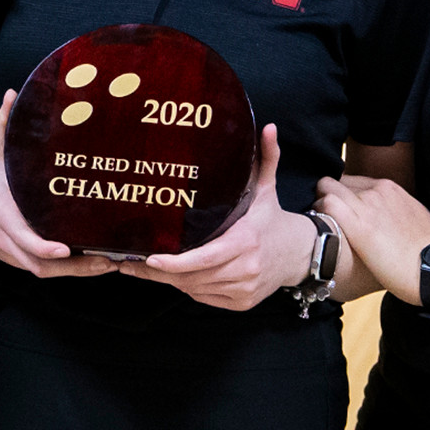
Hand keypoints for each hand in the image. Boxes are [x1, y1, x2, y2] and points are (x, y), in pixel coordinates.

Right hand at [0, 90, 115, 278]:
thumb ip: (3, 126)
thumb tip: (12, 94)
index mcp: (3, 214)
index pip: (22, 237)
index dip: (43, 246)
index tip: (66, 248)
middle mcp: (7, 238)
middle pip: (39, 265)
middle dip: (73, 268)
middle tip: (105, 262)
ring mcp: (12, 253)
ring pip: (43, 272)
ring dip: (76, 273)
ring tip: (107, 265)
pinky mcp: (19, 259)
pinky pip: (43, 270)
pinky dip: (68, 271)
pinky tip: (93, 264)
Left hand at [120, 125, 312, 310]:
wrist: (300, 254)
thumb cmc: (273, 219)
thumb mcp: (268, 188)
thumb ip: (266, 158)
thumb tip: (267, 126)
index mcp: (245, 241)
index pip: (204, 258)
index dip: (175, 263)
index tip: (151, 258)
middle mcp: (245, 268)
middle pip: (193, 277)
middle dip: (160, 273)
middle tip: (129, 264)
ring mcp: (243, 289)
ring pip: (195, 290)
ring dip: (171, 280)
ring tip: (144, 269)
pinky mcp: (241, 303)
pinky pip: (205, 298)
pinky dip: (189, 288)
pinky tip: (175, 276)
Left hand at [314, 174, 429, 307]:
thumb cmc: (425, 251)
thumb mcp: (414, 216)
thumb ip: (395, 208)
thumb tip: (387, 213)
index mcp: (389, 188)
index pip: (353, 180)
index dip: (342, 195)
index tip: (339, 210)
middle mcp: (376, 190)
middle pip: (337, 180)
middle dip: (327, 195)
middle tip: (325, 217)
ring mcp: (366, 204)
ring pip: (326, 187)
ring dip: (319, 203)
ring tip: (321, 223)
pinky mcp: (357, 223)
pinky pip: (326, 204)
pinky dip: (318, 212)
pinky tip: (321, 228)